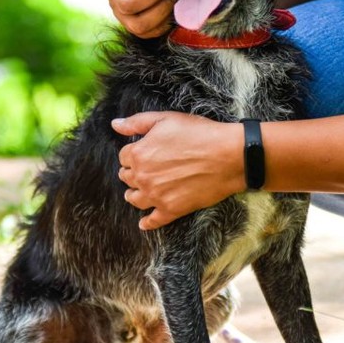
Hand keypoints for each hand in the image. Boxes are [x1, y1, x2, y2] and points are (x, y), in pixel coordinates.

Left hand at [113, 112, 245, 229]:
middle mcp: (143, 177)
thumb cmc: (199, 133)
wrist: (227, 156)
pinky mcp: (171, 210)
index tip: (143, 153)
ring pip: (134, 199)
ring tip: (139, 193)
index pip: (124, 156)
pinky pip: (153, 221)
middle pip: (127, 178)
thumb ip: (137, 122)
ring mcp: (156, 196)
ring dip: (134, 195)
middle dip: (133, 173)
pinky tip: (144, 223)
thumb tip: (116, 125)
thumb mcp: (166, 119)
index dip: (133, 153)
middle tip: (144, 171)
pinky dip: (147, 222)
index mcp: (139, 153)